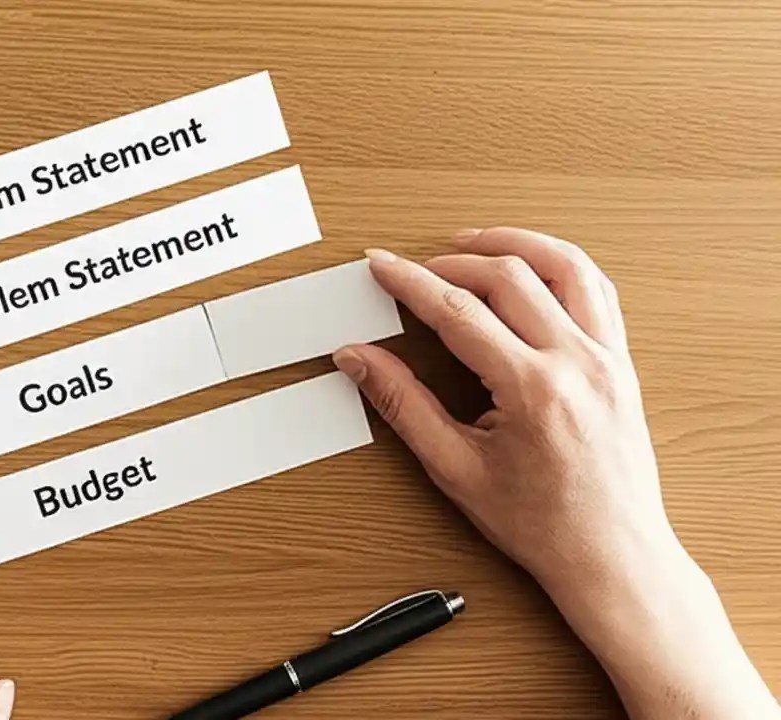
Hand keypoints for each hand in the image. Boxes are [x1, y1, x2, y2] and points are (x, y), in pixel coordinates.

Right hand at [335, 228, 779, 718]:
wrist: (611, 556)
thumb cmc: (541, 525)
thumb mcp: (455, 468)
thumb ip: (402, 405)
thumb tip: (359, 360)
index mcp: (533, 390)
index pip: (457, 311)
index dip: (410, 282)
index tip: (382, 266)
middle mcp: (577, 363)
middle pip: (508, 275)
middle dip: (451, 261)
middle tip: (414, 268)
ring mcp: (607, 358)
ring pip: (564, 265)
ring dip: (513, 244)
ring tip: (472, 244)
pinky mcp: (621, 363)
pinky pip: (597, 289)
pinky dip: (560, 264)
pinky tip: (530, 267)